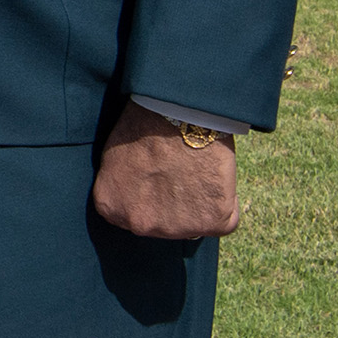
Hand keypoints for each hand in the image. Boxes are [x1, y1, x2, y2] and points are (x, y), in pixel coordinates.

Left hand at [92, 104, 240, 241]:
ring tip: (197, 170)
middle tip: (180, 172)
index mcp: (111, 207)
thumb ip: (122, 185)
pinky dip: (225, 203)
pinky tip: (216, 177)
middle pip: (162, 225)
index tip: (159, 176)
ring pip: (193, 225)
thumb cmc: (145, 122)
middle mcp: (140, 225)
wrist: (179, 109)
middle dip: (171, 204)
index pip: (133, 214)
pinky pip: (226, 221)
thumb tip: (136, 195)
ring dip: (197, 204)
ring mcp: (176, 228)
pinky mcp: (212, 221)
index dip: (150, 195)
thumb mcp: (115, 155)